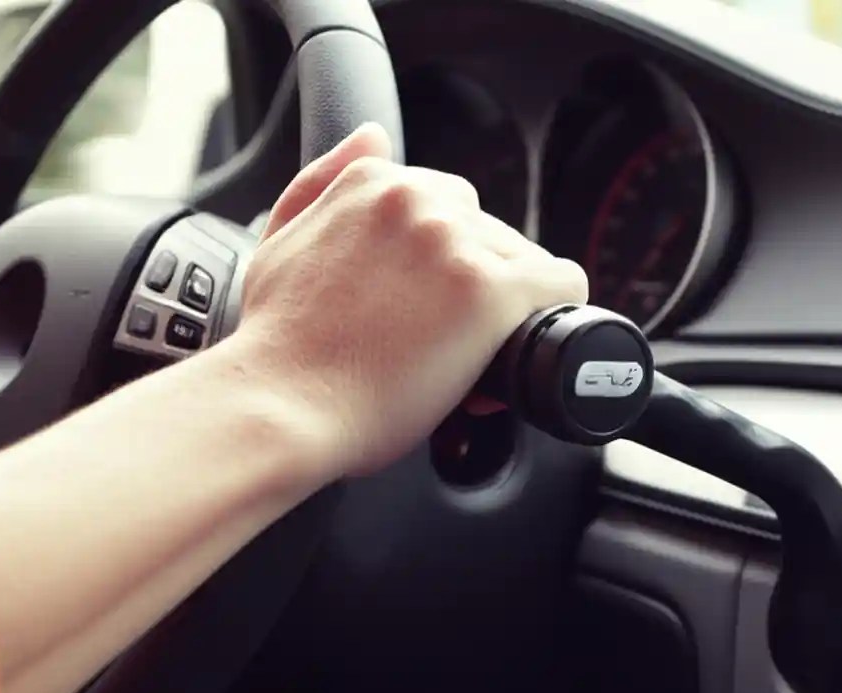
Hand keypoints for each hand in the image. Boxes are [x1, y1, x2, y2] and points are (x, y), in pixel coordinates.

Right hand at [229, 123, 587, 477]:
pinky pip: (562, 285)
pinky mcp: (491, 292)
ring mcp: (456, 243)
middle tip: (442, 340)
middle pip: (486, 234)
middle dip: (472, 283)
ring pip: (522, 262)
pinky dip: (554, 315)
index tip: (424, 304)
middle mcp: (417, 199)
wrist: (282, 408)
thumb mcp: (281, 242)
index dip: (439, 262)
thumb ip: (325, 182)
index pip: (443, 205)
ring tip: (465, 358)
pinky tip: (524, 344)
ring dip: (505, 307)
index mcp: (371, 182)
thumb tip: (373, 136)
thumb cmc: (278, 344)